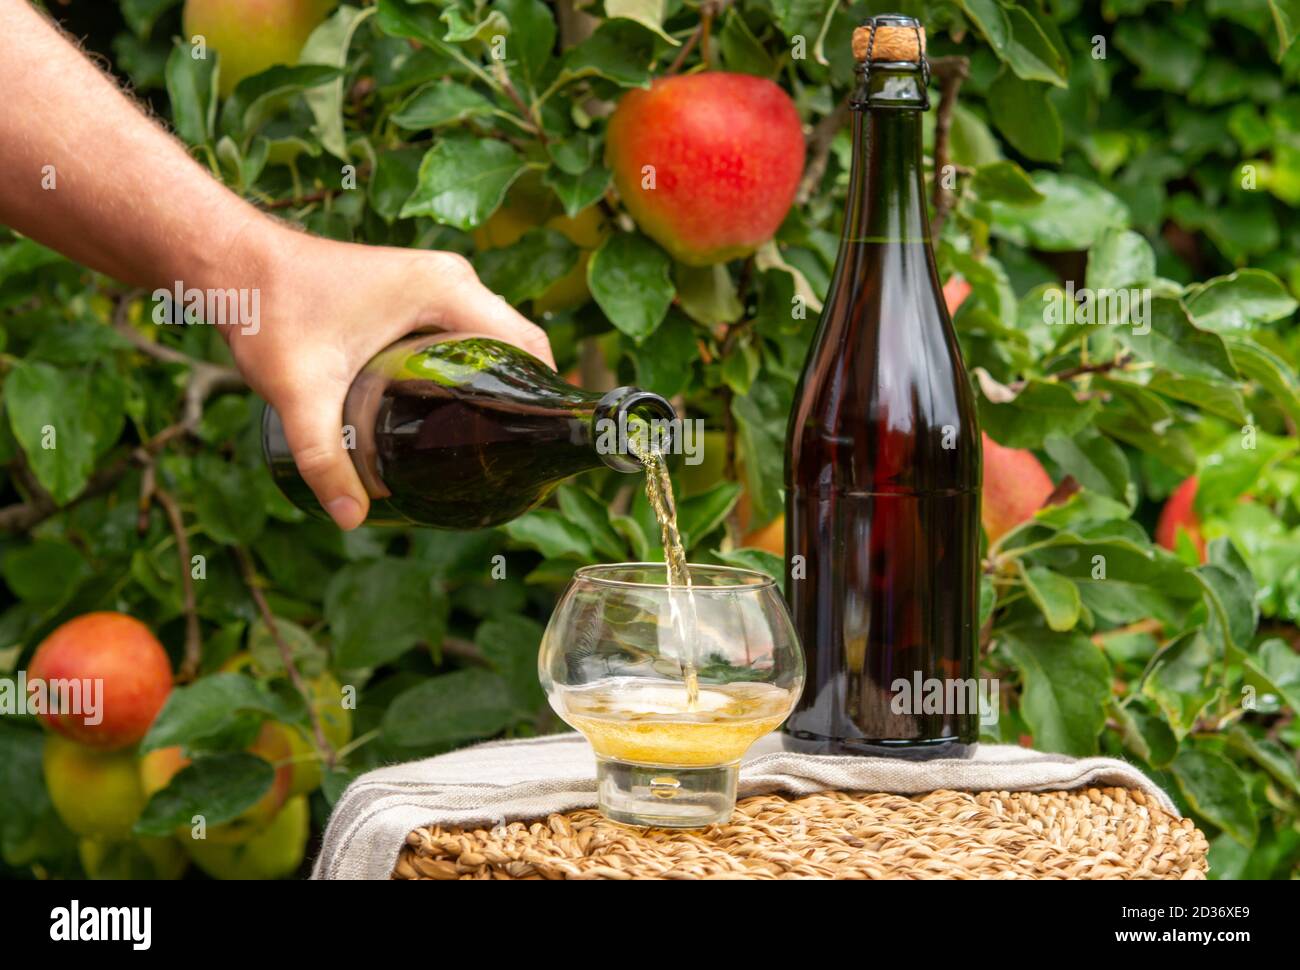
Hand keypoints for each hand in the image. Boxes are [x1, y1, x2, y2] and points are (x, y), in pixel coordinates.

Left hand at [228, 223, 553, 529]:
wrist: (231, 262)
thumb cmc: (267, 309)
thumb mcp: (299, 393)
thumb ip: (326, 458)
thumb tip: (352, 519)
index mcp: (445, 290)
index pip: (526, 345)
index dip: (543, 394)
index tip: (540, 444)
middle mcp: (451, 278)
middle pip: (516, 344)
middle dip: (520, 397)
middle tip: (511, 456)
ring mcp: (435, 281)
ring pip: (491, 338)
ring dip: (496, 382)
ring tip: (489, 442)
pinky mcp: (416, 290)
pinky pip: (466, 330)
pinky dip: (472, 365)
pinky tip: (455, 410)